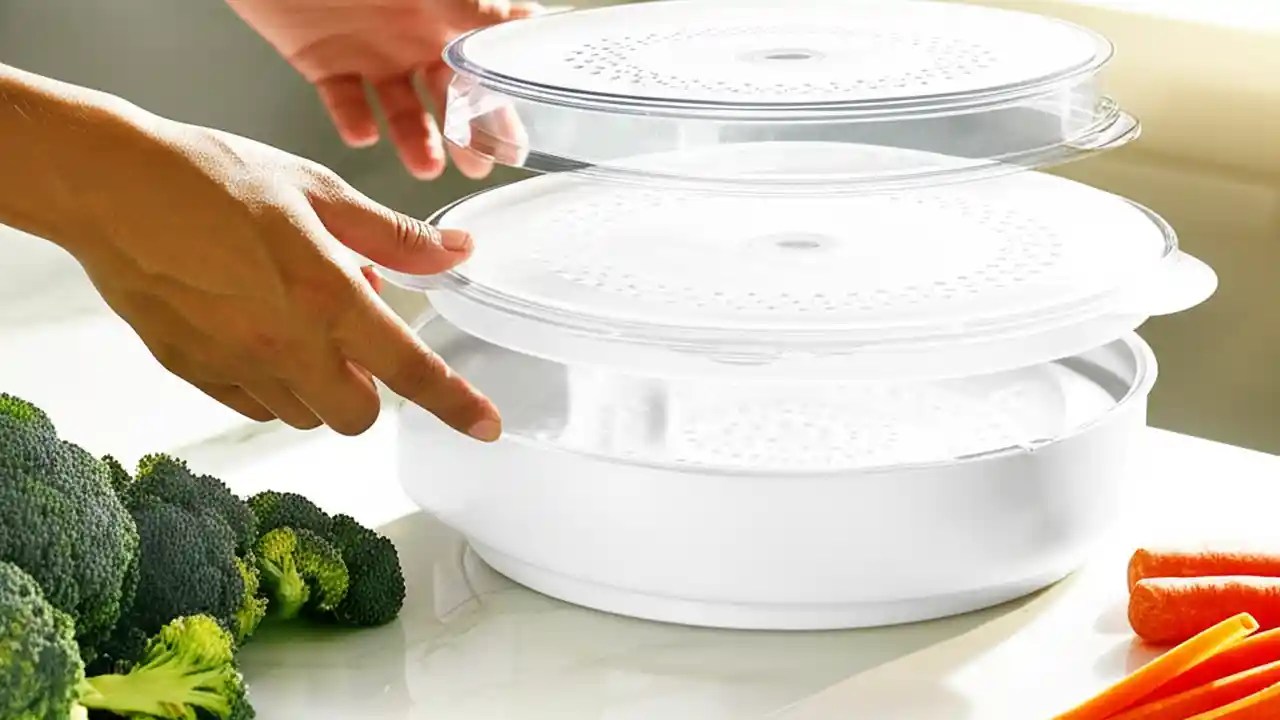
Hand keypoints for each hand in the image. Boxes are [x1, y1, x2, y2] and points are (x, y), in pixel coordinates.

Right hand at [67, 115, 501, 440]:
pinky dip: (272, 382)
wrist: (109, 184)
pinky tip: (257, 330)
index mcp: (326, 298)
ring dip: (319, 384)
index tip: (487, 426)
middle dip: (369, 386)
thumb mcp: (320, 191)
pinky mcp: (195, 373)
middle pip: (356, 415)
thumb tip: (456, 253)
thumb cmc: (216, 177)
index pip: (409, 371)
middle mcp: (285, 346)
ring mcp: (236, 366)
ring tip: (296, 319)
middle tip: (350, 330)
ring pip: (305, 415)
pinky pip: (255, 404)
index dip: (456, 404)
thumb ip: (393, 236)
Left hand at [226, 0, 544, 179]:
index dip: (504, 99)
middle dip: (468, 134)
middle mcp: (413, 36)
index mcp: (446, 13)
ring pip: (401, 109)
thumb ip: (476, 10)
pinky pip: (343, 101)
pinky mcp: (324, 61)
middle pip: (450, 97)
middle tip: (480, 166)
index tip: (521, 138)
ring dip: (416, 140)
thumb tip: (532, 23)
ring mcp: (371, 51)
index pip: (487, 62)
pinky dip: (353, 121)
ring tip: (427, 167)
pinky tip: (365, 136)